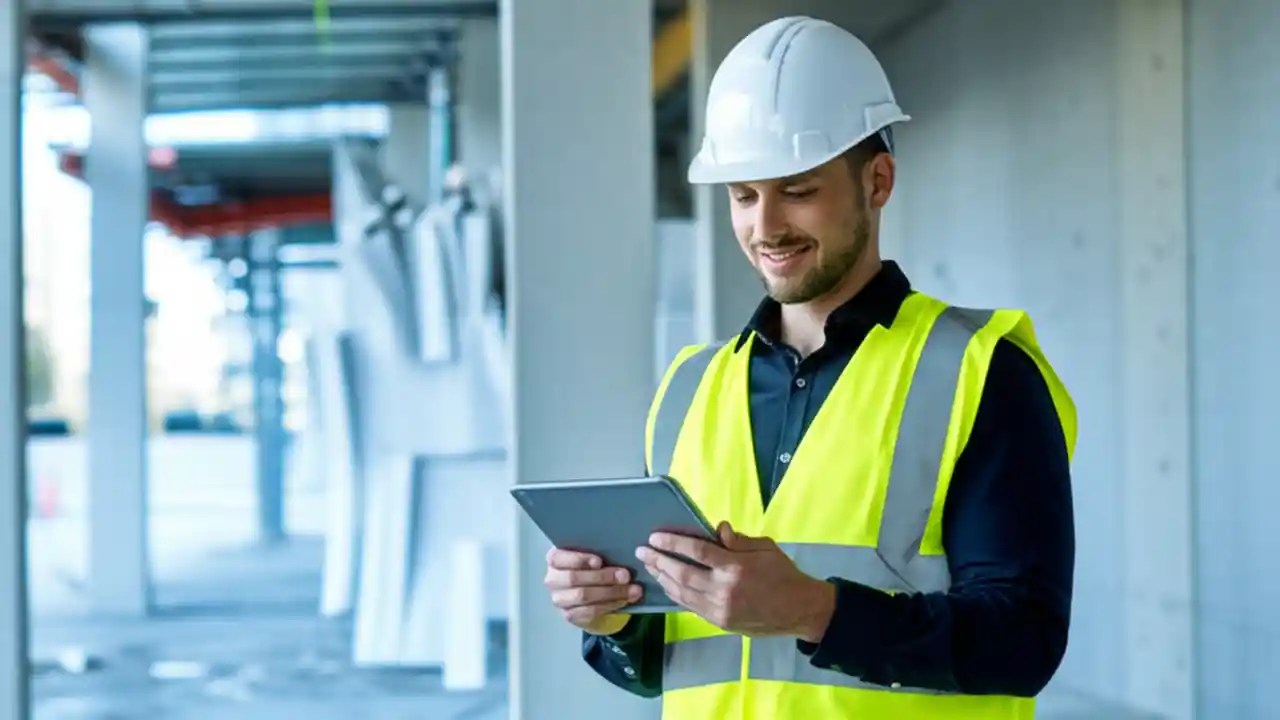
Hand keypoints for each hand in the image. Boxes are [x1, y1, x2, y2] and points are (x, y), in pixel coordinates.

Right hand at [544, 547, 642, 635]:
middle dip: (602, 577)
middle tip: (625, 575)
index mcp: (555, 560)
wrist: (592, 595)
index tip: (599, 561)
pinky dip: (610, 605)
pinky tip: (624, 600)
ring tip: (632, 590)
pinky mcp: (570, 615)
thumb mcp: (594, 557)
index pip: (557, 558)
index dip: (578, 559)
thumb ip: (600, 552)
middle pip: (573, 578)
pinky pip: (590, 611)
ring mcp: (559, 599)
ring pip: (583, 596)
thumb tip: (623, 551)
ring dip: (610, 592)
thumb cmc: (593, 568)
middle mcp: (553, 579)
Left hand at [636, 522, 835, 640]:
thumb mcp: (766, 547)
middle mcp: (724, 590)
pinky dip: (675, 594)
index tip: (655, 537)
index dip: (673, 543)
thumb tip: (717, 530)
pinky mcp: (719, 622)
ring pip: (682, 593)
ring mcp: (720, 609)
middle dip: (659, 561)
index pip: (697, 552)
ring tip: (649, 566)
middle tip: (642, 551)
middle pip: (682, 574)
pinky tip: (666, 584)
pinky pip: (690, 606)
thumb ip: (738, 540)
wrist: (799, 610)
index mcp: (736, 567)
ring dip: (663, 578)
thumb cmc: (784, 574)